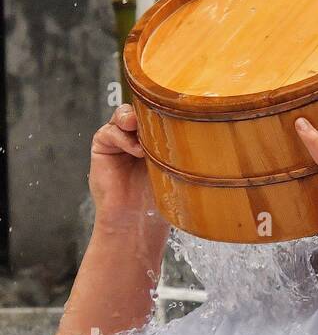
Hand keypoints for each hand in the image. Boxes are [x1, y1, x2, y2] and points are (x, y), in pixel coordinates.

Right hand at [89, 102, 168, 242]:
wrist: (136, 222)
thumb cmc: (158, 203)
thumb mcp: (174, 174)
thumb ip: (178, 153)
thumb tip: (198, 133)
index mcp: (157, 141)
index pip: (159, 116)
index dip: (164, 113)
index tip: (176, 115)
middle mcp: (137, 137)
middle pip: (140, 111)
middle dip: (147, 111)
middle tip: (158, 117)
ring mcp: (119, 140)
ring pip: (123, 116)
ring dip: (133, 119)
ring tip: (143, 133)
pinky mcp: (103, 146)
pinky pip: (110, 132)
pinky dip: (122, 137)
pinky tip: (136, 151)